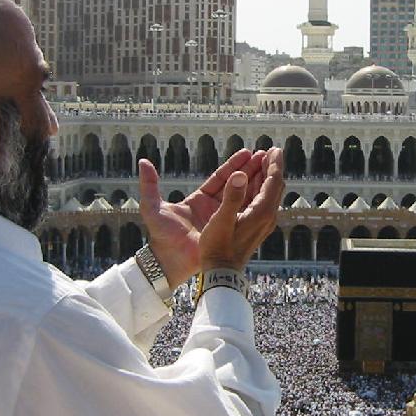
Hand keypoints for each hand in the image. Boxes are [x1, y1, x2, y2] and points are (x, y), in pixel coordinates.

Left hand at [137, 148, 269, 285]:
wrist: (169, 263)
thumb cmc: (160, 237)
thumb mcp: (152, 207)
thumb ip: (149, 184)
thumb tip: (143, 161)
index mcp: (198, 200)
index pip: (220, 178)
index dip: (234, 165)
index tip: (248, 152)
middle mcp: (213, 209)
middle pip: (235, 184)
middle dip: (251, 169)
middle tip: (265, 154)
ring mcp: (223, 220)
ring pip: (244, 197)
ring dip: (257, 183)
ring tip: (272, 167)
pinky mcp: (230, 232)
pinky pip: (246, 215)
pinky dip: (257, 203)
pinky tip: (270, 192)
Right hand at [198, 147, 284, 271]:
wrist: (221, 273)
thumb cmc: (217, 248)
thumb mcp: (221, 221)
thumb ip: (232, 196)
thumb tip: (242, 174)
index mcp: (262, 212)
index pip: (274, 182)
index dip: (274, 164)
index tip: (274, 149)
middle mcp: (267, 216)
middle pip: (274, 186)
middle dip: (272, 167)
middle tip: (269, 152)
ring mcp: (262, 222)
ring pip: (269, 193)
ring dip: (265, 176)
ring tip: (261, 161)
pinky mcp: (256, 227)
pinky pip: (262, 202)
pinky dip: (259, 188)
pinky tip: (251, 183)